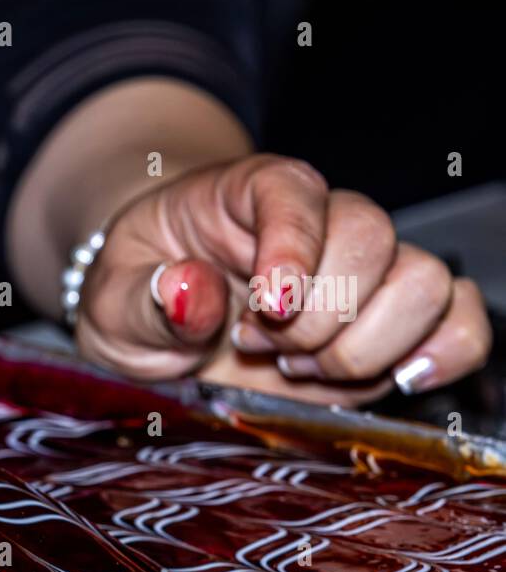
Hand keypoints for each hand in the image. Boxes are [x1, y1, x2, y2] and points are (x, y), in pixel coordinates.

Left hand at [78, 154, 490, 404]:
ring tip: (295, 366)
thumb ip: (144, 298)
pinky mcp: (389, 326)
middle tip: (255, 346)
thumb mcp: (111, 303)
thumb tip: (186, 291)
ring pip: (424, 283)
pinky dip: (441, 355)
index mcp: (250, 195)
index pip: (296, 192)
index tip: (268, 304)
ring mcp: (363, 274)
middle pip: (372, 240)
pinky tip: (388, 379)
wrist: (159, 326)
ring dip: (363, 345)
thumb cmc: (138, 297)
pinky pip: (459, 321)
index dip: (294, 248)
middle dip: (316, 316)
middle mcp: (321, 222)